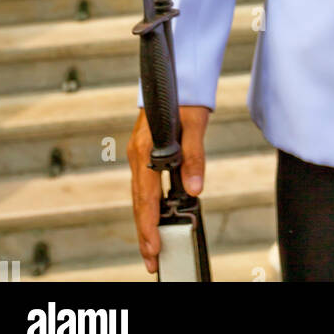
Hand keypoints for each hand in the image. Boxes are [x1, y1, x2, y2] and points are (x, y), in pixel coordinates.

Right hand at [127, 105, 209, 273]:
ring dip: (146, 222)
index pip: (146, 197)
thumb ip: (194, 156)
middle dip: (145, 233)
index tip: (154, 248)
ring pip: (140, 196)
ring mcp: (139, 154)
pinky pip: (144, 185)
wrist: (174, 72)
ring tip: (152, 247)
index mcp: (145, 150)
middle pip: (140, 203)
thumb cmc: (184, 95)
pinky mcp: (144, 151)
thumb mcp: (194, 123)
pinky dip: (148, 206)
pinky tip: (154, 218)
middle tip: (152, 261)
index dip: (149, 226)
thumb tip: (195, 188)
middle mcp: (138, 155)